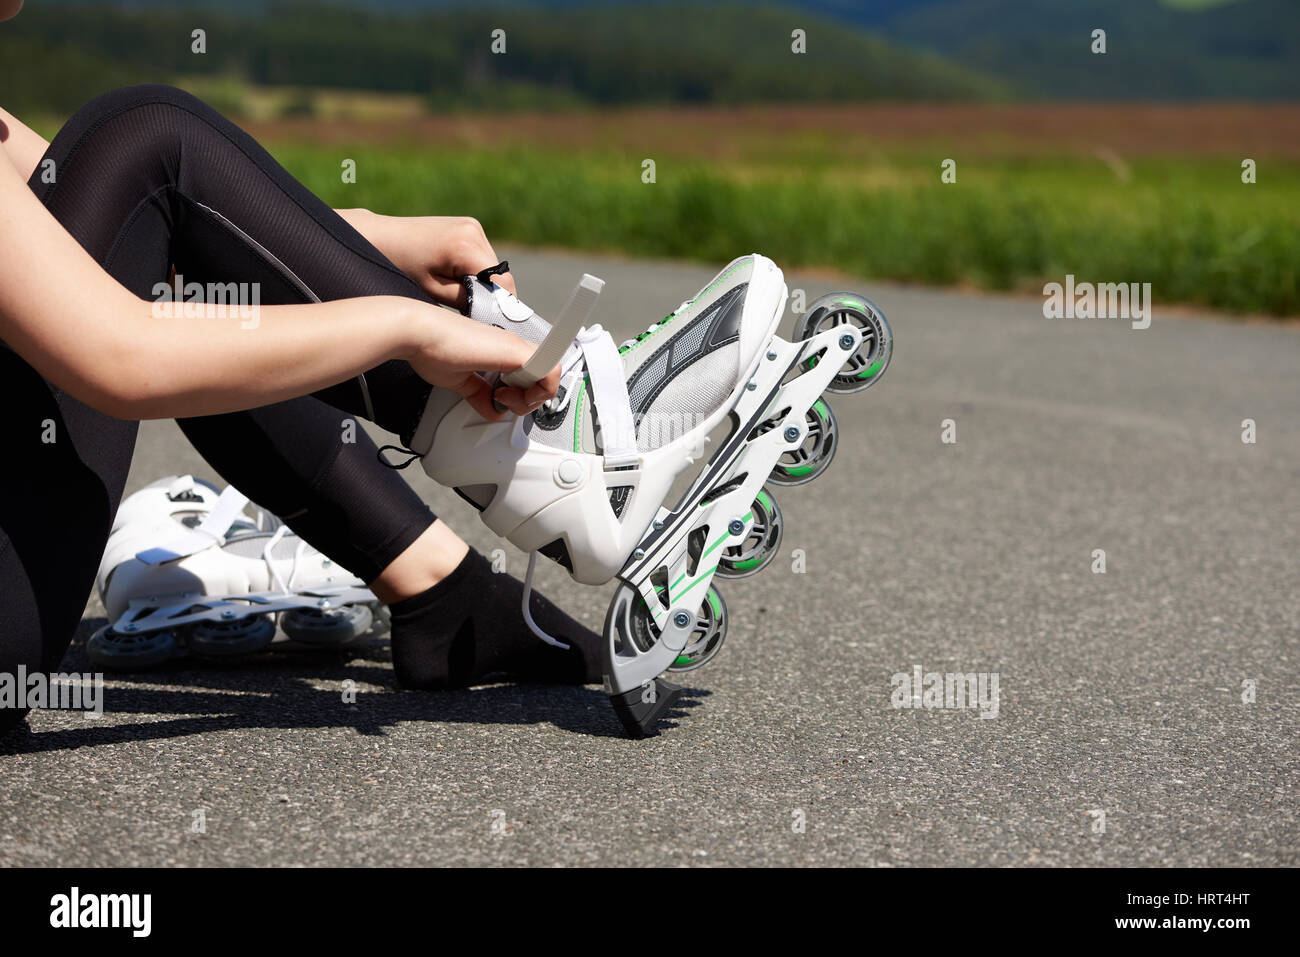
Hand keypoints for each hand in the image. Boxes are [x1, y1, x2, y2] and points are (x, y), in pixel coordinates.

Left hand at [362, 213, 515, 308]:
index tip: (491, 322)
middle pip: (500, 274)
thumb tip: (492, 311)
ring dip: (483, 282)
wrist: (379, 239)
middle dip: (490, 294)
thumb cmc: (400, 268)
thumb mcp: (434, 291)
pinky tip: (455, 276)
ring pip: (493, 266)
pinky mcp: (469, 226)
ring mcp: (472, 225)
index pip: (502, 282)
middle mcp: (474, 230)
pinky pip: (483, 256)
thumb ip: (468, 300)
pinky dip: (476, 270)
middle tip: (471, 311)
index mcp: (465, 245)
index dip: (500, 305)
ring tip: (458, 291)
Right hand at [408, 304, 560, 421]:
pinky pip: (550, 371)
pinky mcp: (515, 351)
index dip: (526, 395)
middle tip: (502, 401)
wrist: (418, 334)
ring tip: (501, 397)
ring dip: (531, 398)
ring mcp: (516, 347)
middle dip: (528, 401)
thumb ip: (480, 396)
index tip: (503, 400)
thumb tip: (492, 411)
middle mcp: (513, 348)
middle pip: (545, 379)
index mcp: (503, 353)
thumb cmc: (432, 349)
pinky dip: (541, 390)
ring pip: (551, 376)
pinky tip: (509, 394)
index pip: (533, 376)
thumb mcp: (462, 383)